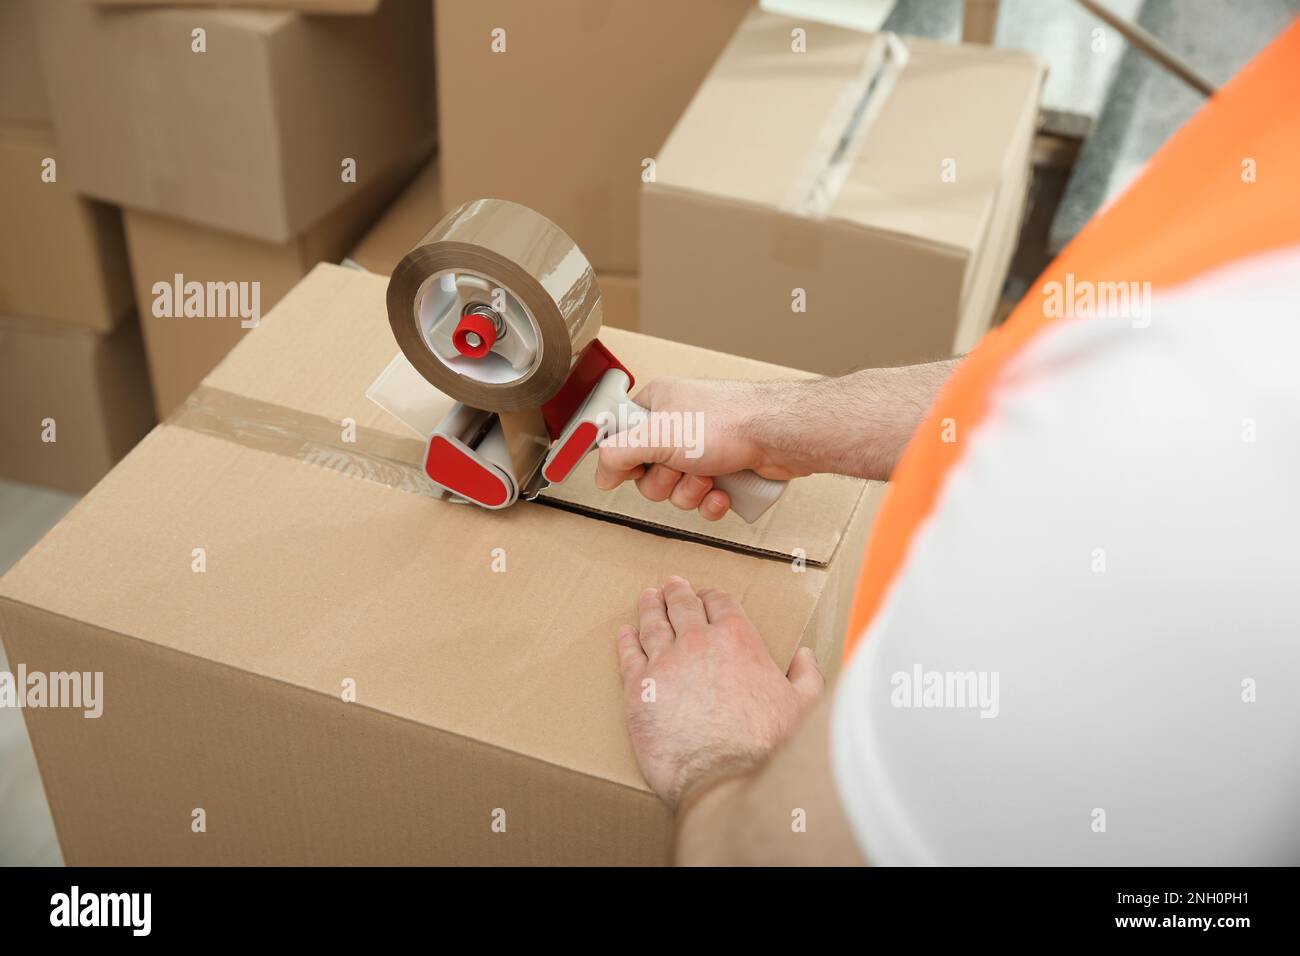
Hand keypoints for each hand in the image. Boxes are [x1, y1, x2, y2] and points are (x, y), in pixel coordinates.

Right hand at [594, 378, 806, 520]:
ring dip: (690, 492)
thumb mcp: (658, 435)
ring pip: (676, 489)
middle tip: (682, 468)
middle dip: (666, 481)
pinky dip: (711, 501)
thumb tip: (601, 473)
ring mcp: (704, 448)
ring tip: (708, 477)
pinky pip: (703, 498)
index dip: (626, 459)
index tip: (633, 467)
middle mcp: (680, 424)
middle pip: (648, 472)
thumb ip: (619, 454)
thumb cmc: (729, 420)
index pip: (622, 437)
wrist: (780, 435)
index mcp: (659, 404)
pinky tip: (722, 491)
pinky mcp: (725, 469)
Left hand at [616, 576, 824, 806]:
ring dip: (651, 608)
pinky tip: (625, 633)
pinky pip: (628, 656)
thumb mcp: (802, 707)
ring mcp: (664, 663)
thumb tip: (805, 657)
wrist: (725, 778)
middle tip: (673, 585)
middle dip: (678, 593)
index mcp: (738, 639)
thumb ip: (806, 677)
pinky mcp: (638, 689)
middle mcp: (697, 642)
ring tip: (649, 597)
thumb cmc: (766, 747)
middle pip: (683, 606)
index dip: (713, 596)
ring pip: (653, 625)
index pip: (722, 604)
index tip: (708, 595)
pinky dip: (626, 641)